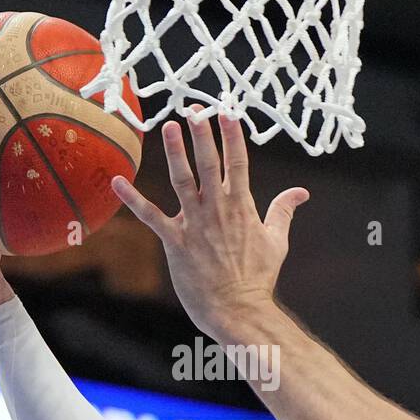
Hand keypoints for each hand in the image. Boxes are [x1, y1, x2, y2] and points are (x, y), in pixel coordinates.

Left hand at [111, 106, 308, 337]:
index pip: (237, 163)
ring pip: (182, 180)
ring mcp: (195, 224)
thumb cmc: (258, 278)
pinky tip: (117, 181)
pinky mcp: (175, 242)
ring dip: (174, 153)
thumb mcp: (277, 241)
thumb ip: (284, 211)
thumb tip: (302, 192)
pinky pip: (150, 216)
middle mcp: (217, 209)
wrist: (238, 310)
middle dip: (201, 134)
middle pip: (208, 163)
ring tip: (168, 127)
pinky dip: (132, 199)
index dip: (232, 136)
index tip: (227, 111)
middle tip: (193, 110)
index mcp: (242, 206)